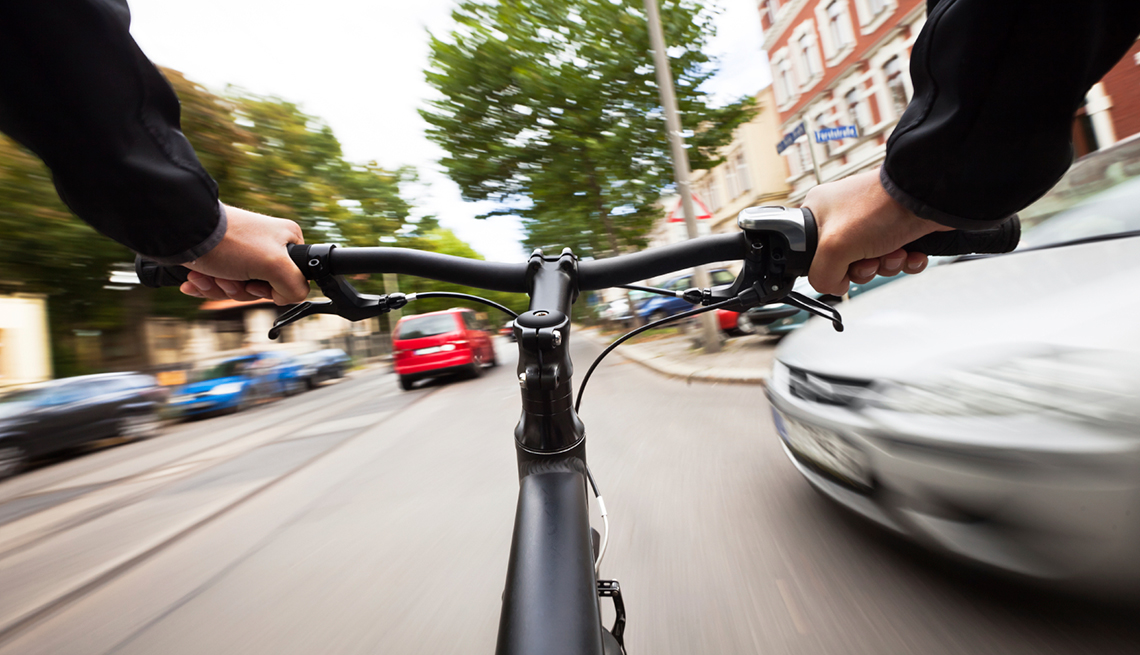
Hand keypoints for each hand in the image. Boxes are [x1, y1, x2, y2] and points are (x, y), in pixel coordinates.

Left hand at [178, 205, 308, 304]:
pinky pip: (219, 285)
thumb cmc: (228, 242)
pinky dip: (206, 285)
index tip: (254, 283)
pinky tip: (196, 277)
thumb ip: (295, 285)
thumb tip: (289, 298)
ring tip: (208, 274)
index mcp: (287, 241)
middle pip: (262, 289)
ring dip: (219, 288)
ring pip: (239, 289)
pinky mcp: (221, 259)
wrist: (182, 231)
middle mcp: (267, 246)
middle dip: (239, 289)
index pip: (291, 281)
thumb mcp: (274, 264)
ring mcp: (243, 253)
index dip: (270, 290)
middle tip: (228, 277)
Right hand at [802, 168, 952, 295]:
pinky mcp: (898, 230)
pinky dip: (906, 262)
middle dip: (862, 268)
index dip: (825, 266)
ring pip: (872, 264)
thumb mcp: (834, 248)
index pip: (810, 252)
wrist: (927, 198)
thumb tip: (834, 286)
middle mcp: (844, 217)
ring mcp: (872, 224)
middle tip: (870, 259)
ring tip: (894, 252)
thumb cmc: (879, 208)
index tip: (839, 266)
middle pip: (843, 264)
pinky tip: (910, 253)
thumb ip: (821, 276)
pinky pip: (897, 259)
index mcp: (820, 213)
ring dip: (886, 265)